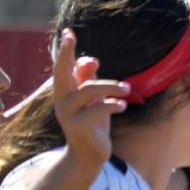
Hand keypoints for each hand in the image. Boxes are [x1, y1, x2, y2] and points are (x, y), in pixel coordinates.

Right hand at [52, 29, 128, 171]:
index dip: (65, 50)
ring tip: (127, 90)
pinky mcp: (79, 128)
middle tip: (71, 37)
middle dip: (66, 54)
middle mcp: (62, 101)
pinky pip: (97, 110)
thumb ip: (90, 81)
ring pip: (88, 90)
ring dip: (110, 87)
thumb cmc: (92, 125)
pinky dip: (112, 105)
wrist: (89, 156)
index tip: (68, 32)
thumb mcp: (93, 101)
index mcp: (65, 93)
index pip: (63, 68)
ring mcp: (68, 115)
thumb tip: (91, 59)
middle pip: (61, 73)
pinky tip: (123, 105)